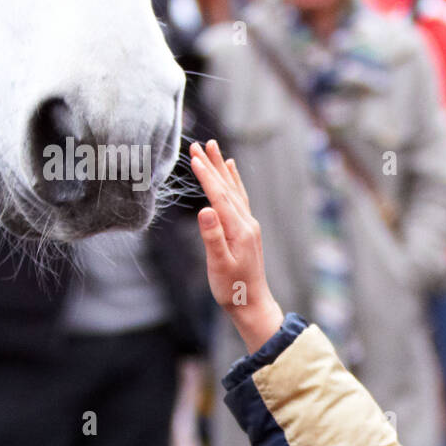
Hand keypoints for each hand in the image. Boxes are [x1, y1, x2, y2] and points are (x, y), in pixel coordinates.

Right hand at [190, 139, 283, 352]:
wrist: (252, 303)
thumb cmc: (232, 288)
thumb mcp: (218, 264)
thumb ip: (212, 237)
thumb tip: (205, 210)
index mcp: (239, 229)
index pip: (219, 196)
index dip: (206, 176)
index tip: (194, 155)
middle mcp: (247, 223)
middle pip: (228, 187)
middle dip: (213, 164)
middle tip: (200, 142)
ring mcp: (249, 225)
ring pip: (235, 190)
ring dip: (223, 169)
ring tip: (215, 148)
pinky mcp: (247, 230)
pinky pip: (240, 198)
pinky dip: (234, 182)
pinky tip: (232, 172)